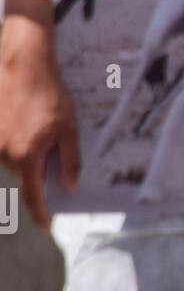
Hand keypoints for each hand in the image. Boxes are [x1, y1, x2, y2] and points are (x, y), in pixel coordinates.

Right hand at [0, 0, 79, 227]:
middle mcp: (3, 153)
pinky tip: (20, 120)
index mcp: (26, 156)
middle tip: (48, 149)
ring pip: (9, 160)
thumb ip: (70, 160)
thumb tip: (70, 187)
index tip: (46, 225)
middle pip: (21, 175)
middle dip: (35, 170)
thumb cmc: (49, 93)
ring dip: (22, 152)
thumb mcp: (69, 127)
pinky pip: (1, 145)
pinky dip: (12, 139)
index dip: (40, 214)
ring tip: (34, 125)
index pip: (32, 196)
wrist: (23, 64)